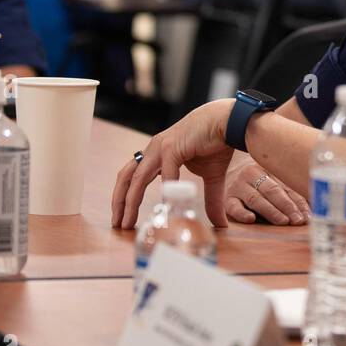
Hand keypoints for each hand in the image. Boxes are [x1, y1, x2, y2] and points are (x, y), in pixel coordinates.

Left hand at [111, 99, 234, 228]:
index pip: (134, 177)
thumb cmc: (218, 143)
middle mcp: (154, 150)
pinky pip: (166, 172)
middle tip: (117, 223)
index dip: (126, 197)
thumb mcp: (211, 176)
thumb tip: (218, 222)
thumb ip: (210, 199)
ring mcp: (160, 147)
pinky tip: (168, 206)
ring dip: (130, 201)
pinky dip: (167, 190)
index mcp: (159, 154)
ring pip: (137, 177)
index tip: (124, 217)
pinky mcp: (172, 146)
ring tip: (127, 221)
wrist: (228, 121)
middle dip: (119, 200)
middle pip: (126, 176)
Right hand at [224, 158, 309, 225]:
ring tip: (282, 221)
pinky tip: (251, 219)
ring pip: (256, 199)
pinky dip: (242, 213)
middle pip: (272, 191)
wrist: (224, 171)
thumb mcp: (273, 182)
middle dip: (287, 206)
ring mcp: (238, 186)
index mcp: (268, 168)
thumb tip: (311, 213)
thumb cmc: (258, 183)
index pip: (286, 187)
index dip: (299, 202)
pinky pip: (233, 206)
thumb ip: (289, 194)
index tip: (308, 216)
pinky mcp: (227, 199)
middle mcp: (252, 174)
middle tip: (297, 220)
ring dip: (271, 211)